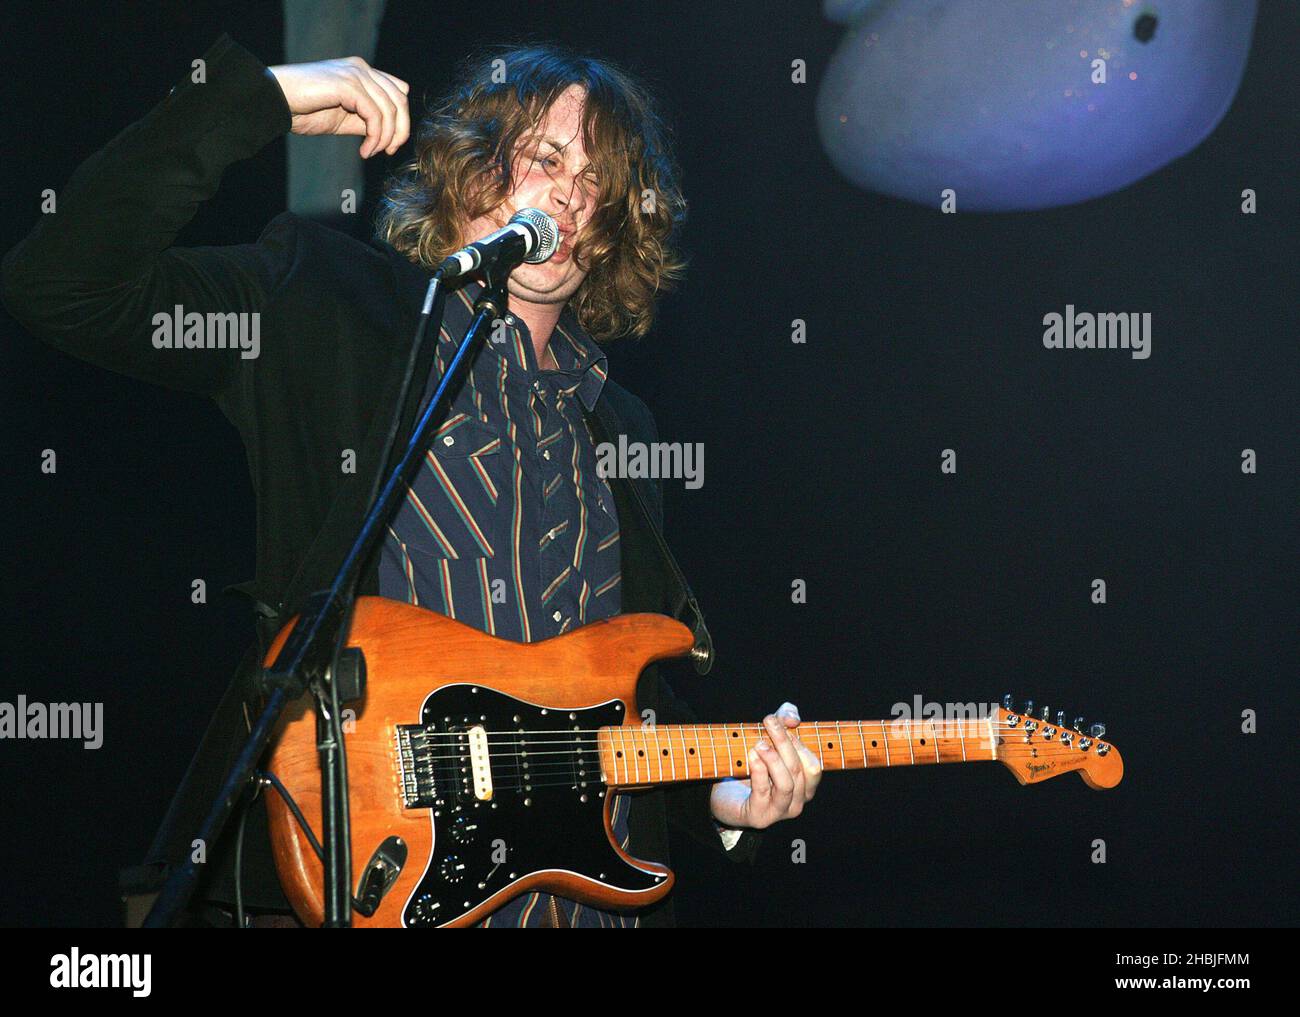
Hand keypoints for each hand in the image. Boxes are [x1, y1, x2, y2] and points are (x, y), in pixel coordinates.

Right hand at [267, 57, 409, 157]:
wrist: (275, 101)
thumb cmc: (303, 109)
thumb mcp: (343, 116)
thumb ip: (366, 119)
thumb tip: (389, 134)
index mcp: (361, 71)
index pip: (398, 91)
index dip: (401, 120)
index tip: (389, 145)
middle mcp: (361, 68)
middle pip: (400, 100)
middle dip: (400, 131)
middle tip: (388, 152)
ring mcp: (355, 73)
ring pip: (390, 109)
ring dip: (385, 138)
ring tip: (371, 152)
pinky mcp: (348, 84)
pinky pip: (375, 115)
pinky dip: (375, 137)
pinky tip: (364, 151)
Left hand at [709, 702, 821, 829]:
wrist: (725, 794)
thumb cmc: (753, 765)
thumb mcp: (771, 737)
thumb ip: (785, 720)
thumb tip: (792, 718)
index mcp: (806, 786)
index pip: (812, 765)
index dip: (799, 742)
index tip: (782, 722)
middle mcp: (797, 801)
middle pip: (799, 769)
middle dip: (784, 742)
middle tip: (769, 721)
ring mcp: (780, 811)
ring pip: (786, 783)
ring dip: (774, 759)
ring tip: (759, 743)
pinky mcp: (759, 816)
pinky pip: (763, 791)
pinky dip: (759, 770)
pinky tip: (752, 755)